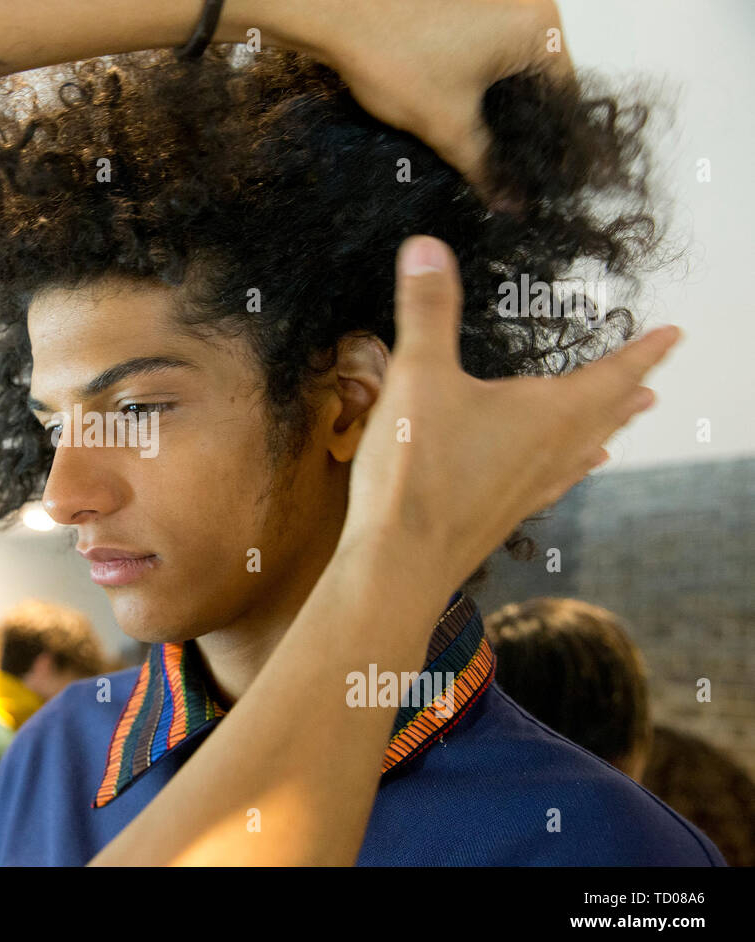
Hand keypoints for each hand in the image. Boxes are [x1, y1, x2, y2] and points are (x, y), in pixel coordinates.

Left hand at [277, 0, 573, 191]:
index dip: (550, 144)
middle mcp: (527, 4)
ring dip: (499, 106)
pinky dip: (479, 82)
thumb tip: (510, 203)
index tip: (537, 178)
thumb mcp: (447, 124)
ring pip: (511, 67)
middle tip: (507, 171)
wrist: (337, 12)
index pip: (565, 96)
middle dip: (522, 127)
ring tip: (481, 147)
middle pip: (540, 81)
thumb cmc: (393, 54)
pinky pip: (487, 48)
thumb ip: (484, 167)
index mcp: (539, 26)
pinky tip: (460, 112)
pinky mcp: (468, 3)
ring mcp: (497, 0)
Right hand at [337, 235, 680, 592]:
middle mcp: (552, 450)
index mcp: (547, 412)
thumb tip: (427, 246)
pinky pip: (558, 480)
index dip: (644, 350)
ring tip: (628, 417)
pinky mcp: (506, 513)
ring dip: (609, 426)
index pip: (612, 372)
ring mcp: (533, 487)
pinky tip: (570, 472)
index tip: (674, 333)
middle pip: (606, 412)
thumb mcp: (417, 375)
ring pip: (586, 449)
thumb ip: (426, 309)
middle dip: (630, 386)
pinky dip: (574, 465)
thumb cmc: (416, 472)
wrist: (400, 562)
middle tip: (654, 371)